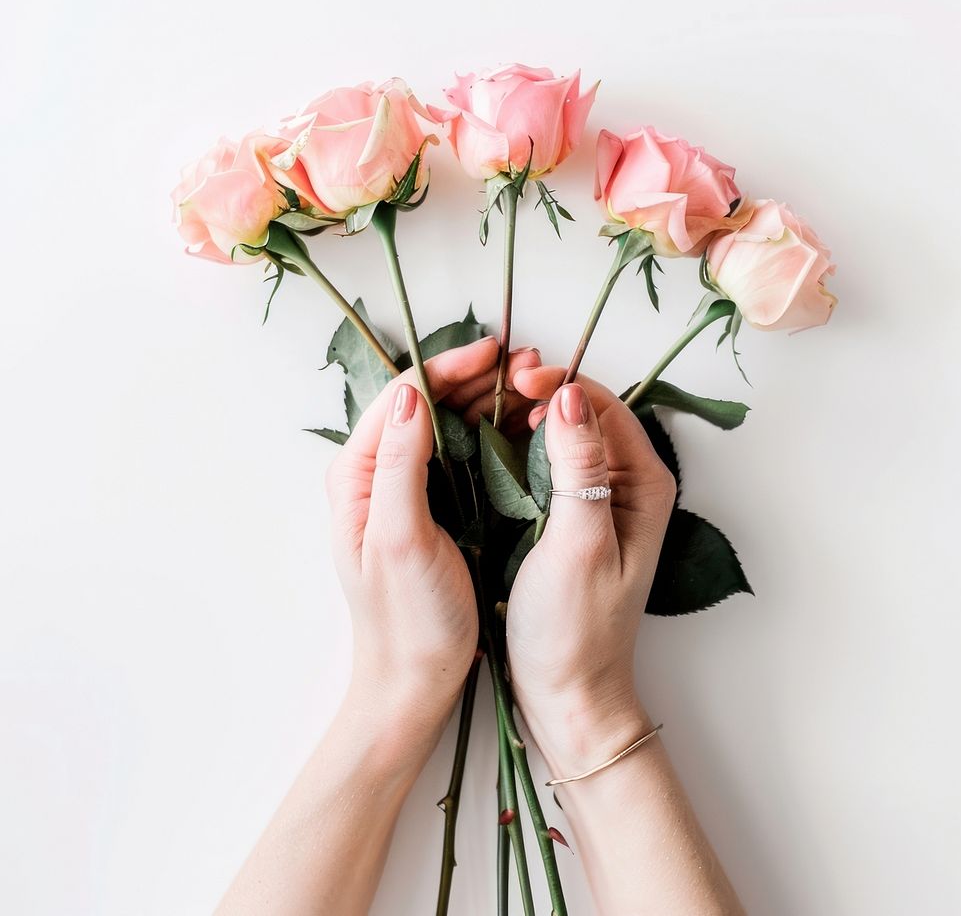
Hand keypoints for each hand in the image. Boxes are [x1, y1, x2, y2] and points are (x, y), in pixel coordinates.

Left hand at [326, 338, 540, 715]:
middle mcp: (374, 474)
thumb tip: (409, 393)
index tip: (497, 354)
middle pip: (422, 402)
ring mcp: (402, 491)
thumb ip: (400, 463)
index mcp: (358, 475)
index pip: (401, 396)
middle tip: (526, 366)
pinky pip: (455, 454)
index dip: (449, 367)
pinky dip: (485, 431)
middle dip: (471, 376)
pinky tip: (516, 425)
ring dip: (481, 399)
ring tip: (527, 384)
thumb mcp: (402, 538)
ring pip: (442, 424)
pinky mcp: (429, 509)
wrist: (414, 682)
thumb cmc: (408, 619)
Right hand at [506, 369, 675, 761]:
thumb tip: (568, 394)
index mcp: (644, 484)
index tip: (512, 380)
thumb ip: (577, 468)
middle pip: (584, 414)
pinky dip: (517, 448)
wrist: (567, 694)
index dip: (560, 384)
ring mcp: (597, 501)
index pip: (604, 407)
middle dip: (538, 393)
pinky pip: (546, 465)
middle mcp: (626, 485)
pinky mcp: (569, 518)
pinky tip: (486, 445)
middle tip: (486, 388)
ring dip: (524, 416)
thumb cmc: (576, 630)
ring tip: (479, 407)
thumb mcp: (579, 544)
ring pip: (562, 436)